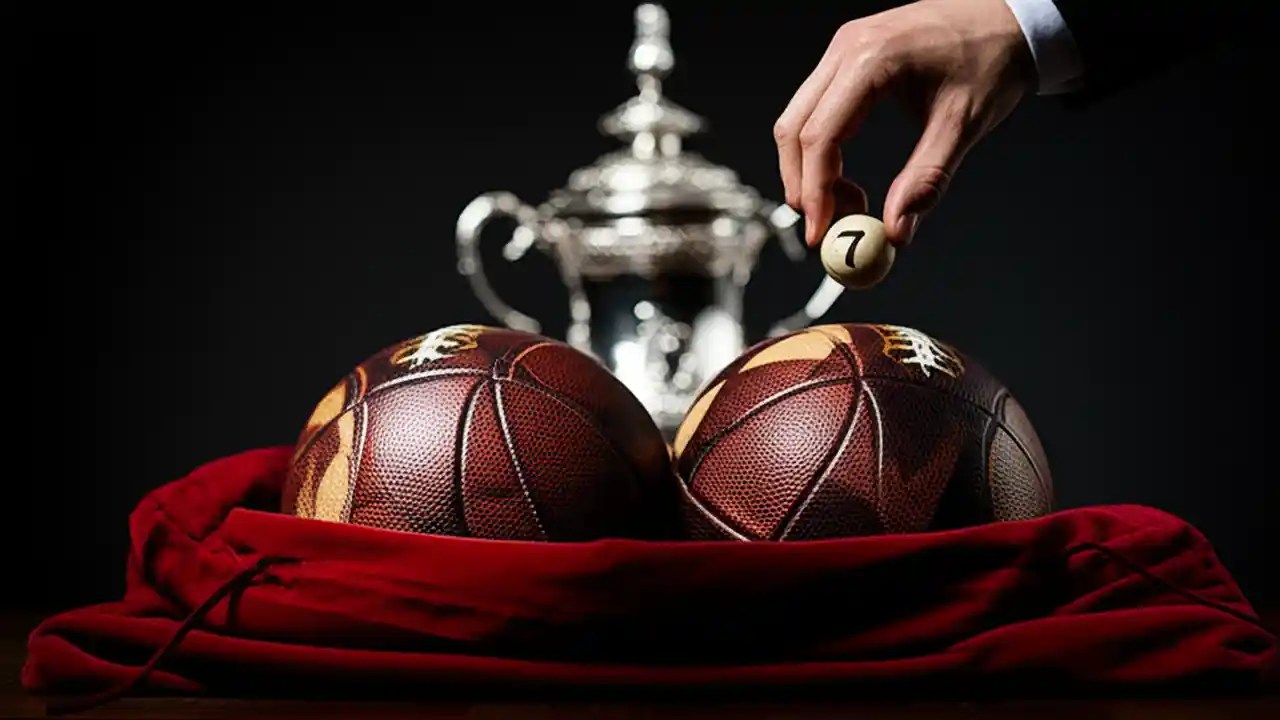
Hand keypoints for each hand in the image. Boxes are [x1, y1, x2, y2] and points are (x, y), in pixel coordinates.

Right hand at [773, 0, 1036, 246]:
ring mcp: (843, 50)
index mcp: (873, 59)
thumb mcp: (962, 125)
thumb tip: (896, 231)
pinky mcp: (847, 57)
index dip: (815, 191)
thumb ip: (926, 180)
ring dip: (809, 169)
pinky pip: (815, 109)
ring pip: (798, 120)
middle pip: (795, 129)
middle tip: (825, 226)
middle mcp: (847, 49)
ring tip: (846, 202)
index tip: (821, 231)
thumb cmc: (991, 59)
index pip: (820, 136)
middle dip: (803, 184)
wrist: (1007, 18)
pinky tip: (844, 173)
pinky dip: (820, 149)